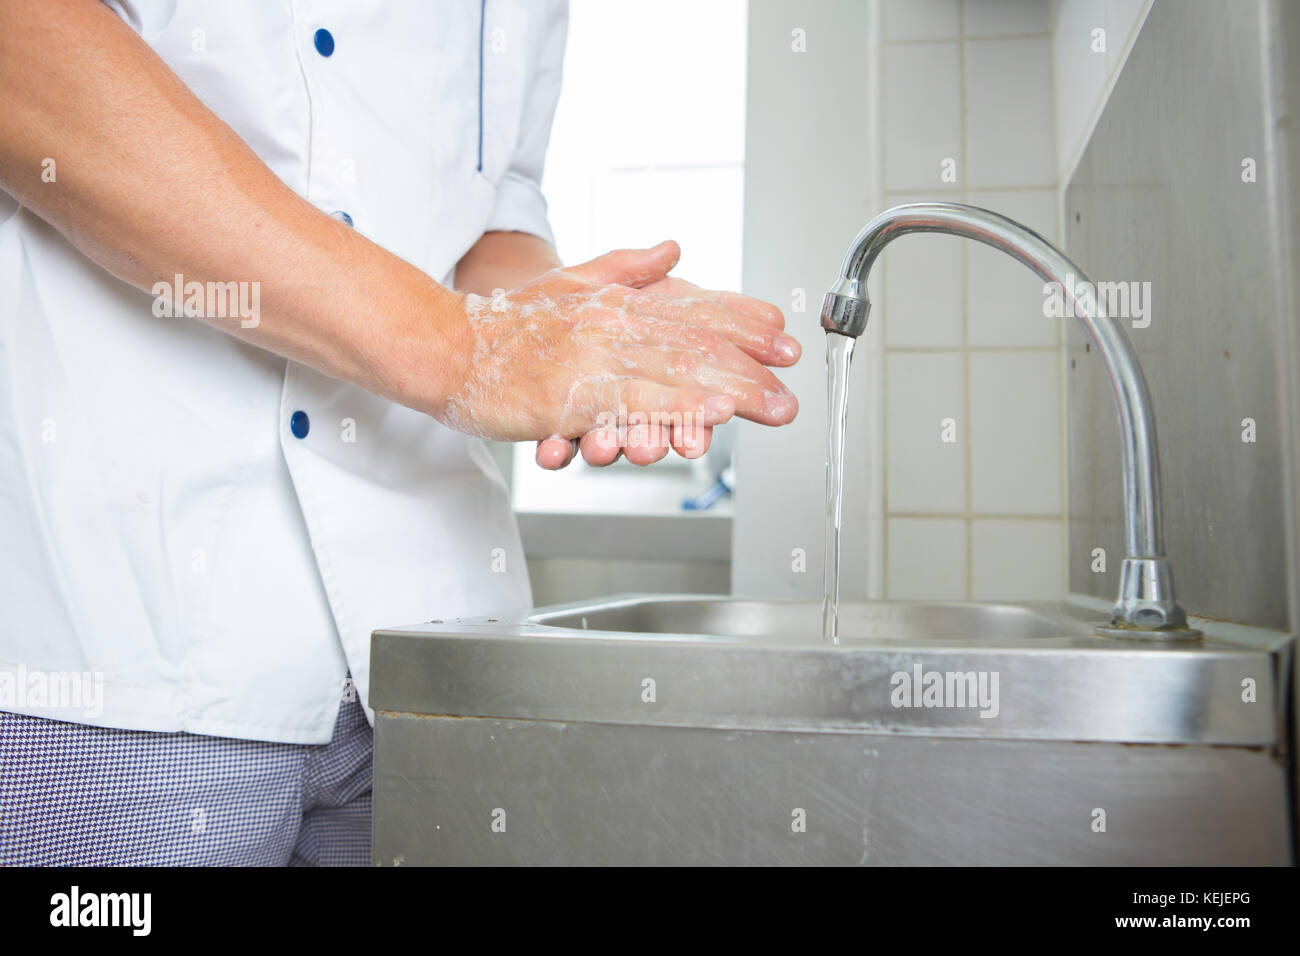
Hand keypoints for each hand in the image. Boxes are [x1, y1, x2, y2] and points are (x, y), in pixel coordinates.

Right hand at [437, 241, 797, 468]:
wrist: (443, 346)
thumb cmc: (502, 327)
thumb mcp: (569, 284)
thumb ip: (624, 268)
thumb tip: (672, 249)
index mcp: (615, 300)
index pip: (693, 308)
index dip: (744, 323)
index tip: (783, 338)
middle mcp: (611, 324)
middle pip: (694, 343)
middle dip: (751, 366)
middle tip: (791, 386)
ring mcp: (593, 359)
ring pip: (673, 373)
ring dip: (728, 392)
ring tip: (769, 406)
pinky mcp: (572, 395)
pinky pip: (631, 403)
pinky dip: (673, 409)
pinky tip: (708, 417)